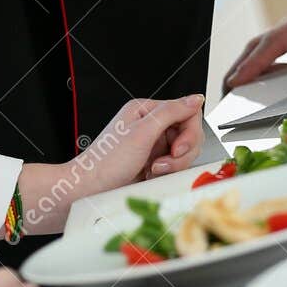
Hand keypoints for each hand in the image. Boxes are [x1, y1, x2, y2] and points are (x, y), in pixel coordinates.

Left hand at [70, 95, 206, 196]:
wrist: (90, 188)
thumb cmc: (106, 161)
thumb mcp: (142, 132)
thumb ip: (171, 112)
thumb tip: (196, 98)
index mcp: (147, 110)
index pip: (187, 112)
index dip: (189, 133)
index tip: (178, 148)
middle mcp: (151, 125)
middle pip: (188, 134)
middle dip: (180, 153)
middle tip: (163, 162)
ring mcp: (153, 145)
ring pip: (184, 152)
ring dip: (172, 165)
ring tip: (153, 170)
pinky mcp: (153, 162)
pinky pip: (175, 166)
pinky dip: (167, 173)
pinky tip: (150, 175)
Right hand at [223, 0, 286, 91]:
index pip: (276, 43)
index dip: (254, 63)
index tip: (235, 82)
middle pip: (264, 43)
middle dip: (241, 64)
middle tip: (225, 91)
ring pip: (272, 44)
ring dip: (251, 62)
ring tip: (236, 87)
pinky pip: (285, 48)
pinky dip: (268, 60)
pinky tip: (267, 79)